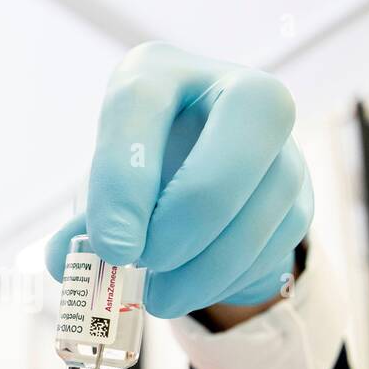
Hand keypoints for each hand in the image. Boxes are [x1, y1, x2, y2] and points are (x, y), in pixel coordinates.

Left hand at [46, 42, 312, 317]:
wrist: (199, 184)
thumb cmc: (142, 176)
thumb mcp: (107, 187)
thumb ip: (85, 224)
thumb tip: (67, 261)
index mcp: (160, 72)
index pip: (141, 101)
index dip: (123, 179)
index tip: (110, 247)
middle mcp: (233, 87)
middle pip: (238, 134)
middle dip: (186, 216)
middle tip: (143, 263)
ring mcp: (279, 140)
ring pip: (264, 200)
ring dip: (207, 265)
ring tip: (159, 296)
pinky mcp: (301, 192)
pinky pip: (275, 240)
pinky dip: (230, 277)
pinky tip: (194, 283)